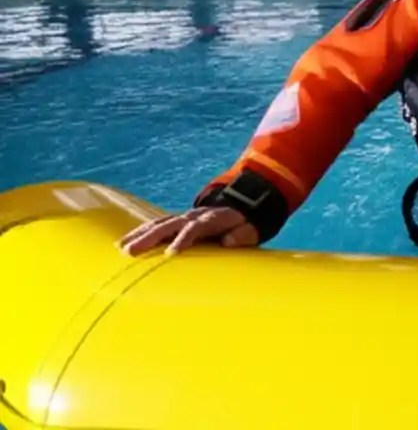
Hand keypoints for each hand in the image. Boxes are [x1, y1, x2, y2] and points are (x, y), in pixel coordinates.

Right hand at [117, 206, 258, 256]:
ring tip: (121, 248)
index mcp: (211, 219)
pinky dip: (139, 232)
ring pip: (158, 223)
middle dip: (150, 238)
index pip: (195, 227)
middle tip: (131, 252)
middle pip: (170, 224)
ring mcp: (183, 217)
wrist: (239, 209)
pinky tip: (123, 242)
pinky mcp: (176, 221)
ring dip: (139, 235)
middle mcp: (193, 216)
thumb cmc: (243, 227)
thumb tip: (228, 241)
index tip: (171, 253)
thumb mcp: (250, 231)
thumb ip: (242, 235)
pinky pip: (155, 225)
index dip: (183, 239)